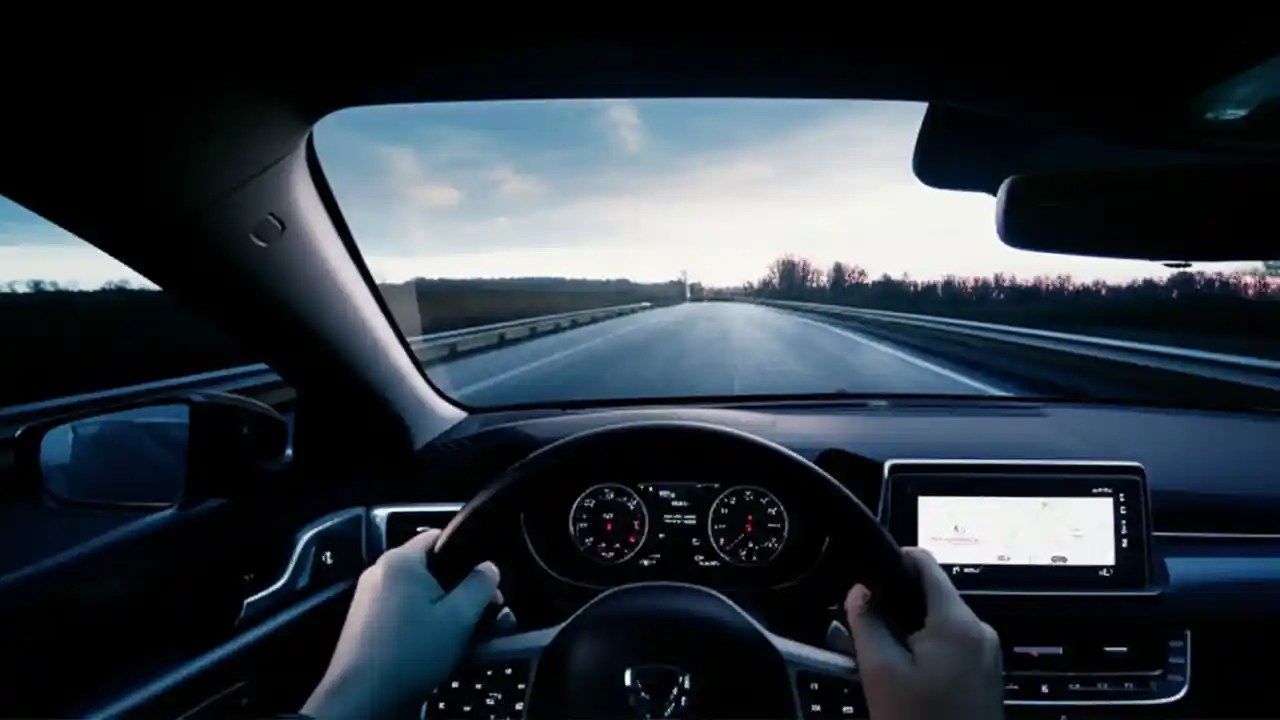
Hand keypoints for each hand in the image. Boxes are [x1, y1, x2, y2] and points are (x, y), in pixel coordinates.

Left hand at [302, 529, 499, 719]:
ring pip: (421, 597)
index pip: (439, 537)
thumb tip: (489, 568)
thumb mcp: (458, 619)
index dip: (469, 556)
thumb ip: (480, 586)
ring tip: (468, 638)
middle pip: (433, 572)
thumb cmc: (410, 654)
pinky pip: (405, 614)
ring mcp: (370, 600)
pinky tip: (441, 648)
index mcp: (400, 561)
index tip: (488, 583)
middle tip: (486, 617)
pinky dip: (425, 625)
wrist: (362, 699)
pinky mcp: (367, 624)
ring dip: (447, 613)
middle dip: (463, 593)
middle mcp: (380, 574)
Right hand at [845, 548, 1003, 719]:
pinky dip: (926, 648)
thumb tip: (860, 590)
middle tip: (863, 627)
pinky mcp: (986, 672)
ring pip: (939, 621)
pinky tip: (904, 673)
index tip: (865, 577)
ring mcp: (987, 652)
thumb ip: (866, 622)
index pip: (924, 563)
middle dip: (896, 605)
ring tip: (880, 656)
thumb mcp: (880, 671)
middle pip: (931, 594)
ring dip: (909, 629)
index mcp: (957, 622)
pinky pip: (952, 643)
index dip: (892, 560)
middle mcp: (980, 629)